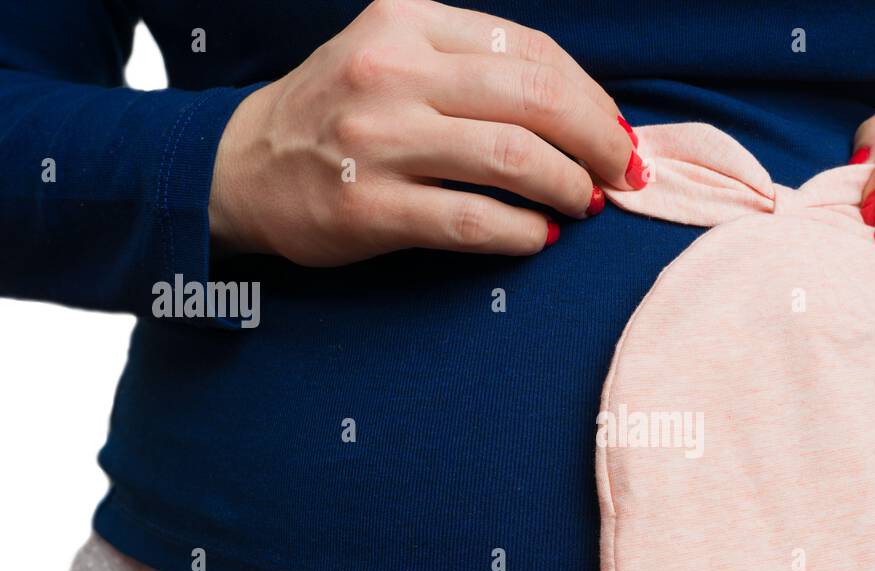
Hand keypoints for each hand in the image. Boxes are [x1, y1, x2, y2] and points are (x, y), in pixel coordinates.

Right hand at [209, 0, 641, 264]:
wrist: (243, 164)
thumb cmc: (340, 112)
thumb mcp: (395, 56)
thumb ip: (474, 69)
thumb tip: (583, 111)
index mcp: (408, 23)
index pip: (531, 51)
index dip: (591, 97)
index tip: (617, 132)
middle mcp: (393, 73)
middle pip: (536, 99)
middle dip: (599, 141)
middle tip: (624, 174)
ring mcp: (377, 140)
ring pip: (513, 158)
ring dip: (569, 187)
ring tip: (585, 204)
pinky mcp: (368, 207)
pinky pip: (472, 220)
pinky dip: (522, 232)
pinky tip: (539, 237)